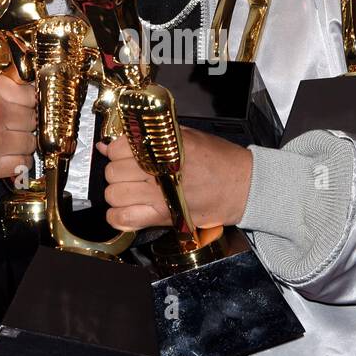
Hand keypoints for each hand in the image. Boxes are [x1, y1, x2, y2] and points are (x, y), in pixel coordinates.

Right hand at [0, 69, 35, 191]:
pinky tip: (4, 158)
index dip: (27, 104)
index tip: (23, 109)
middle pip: (31, 120)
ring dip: (21, 145)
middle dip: (23, 125)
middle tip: (9, 128)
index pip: (30, 95)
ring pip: (29, 143)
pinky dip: (17, 164)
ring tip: (4, 144)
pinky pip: (21, 164)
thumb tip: (18, 83)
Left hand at [99, 127, 252, 231]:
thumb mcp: (187, 136)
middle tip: (129, 172)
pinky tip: (126, 209)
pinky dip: (118, 216)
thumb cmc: (220, 161)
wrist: (244, 186)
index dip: (117, 151)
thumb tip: (111, 143)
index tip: (123, 153)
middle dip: (117, 171)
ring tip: (130, 190)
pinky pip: (124, 218)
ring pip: (114, 195)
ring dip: (117, 193)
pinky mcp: (164, 216)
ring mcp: (160, 196)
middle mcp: (160, 172)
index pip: (118, 148)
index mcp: (165, 148)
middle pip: (113, 172)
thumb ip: (151, 136)